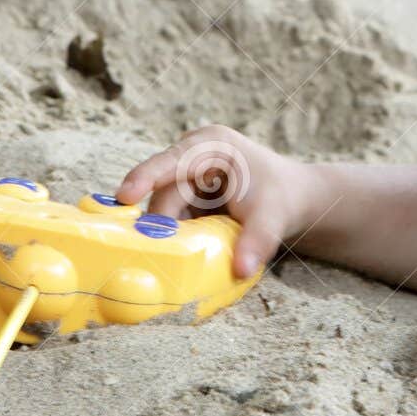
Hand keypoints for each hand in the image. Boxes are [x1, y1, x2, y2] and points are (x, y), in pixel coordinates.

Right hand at [116, 124, 320, 277]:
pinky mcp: (185, 195)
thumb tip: (242, 269)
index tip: (124, 196)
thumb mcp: (272, 218)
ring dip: (170, 235)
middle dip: (162, 225)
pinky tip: (181, 254)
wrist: (293, 200)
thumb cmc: (282, 198)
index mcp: (211, 146)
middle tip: (155, 256)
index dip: (144, 178)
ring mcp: (186, 175)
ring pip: (165, 210)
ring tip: (174, 259)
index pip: (171, 161)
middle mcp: (192, 155)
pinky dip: (176, 237)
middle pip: (165, 193)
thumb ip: (257, 242)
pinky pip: (172, 219)